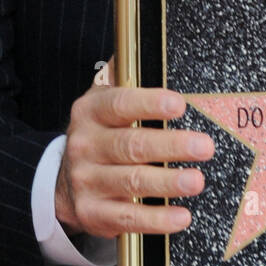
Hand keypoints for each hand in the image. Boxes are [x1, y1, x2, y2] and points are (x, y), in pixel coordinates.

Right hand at [54, 61, 213, 237]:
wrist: (60, 182)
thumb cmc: (101, 134)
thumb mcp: (103, 104)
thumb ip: (125, 80)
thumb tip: (155, 46)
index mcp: (90, 112)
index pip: (119, 104)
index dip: (149, 104)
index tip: (179, 104)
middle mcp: (85, 145)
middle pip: (131, 145)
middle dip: (171, 146)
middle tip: (205, 146)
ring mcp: (87, 181)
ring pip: (131, 182)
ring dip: (167, 182)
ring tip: (197, 180)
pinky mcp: (94, 214)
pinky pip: (128, 219)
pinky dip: (156, 219)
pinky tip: (182, 217)